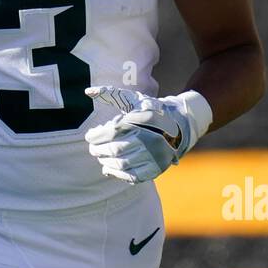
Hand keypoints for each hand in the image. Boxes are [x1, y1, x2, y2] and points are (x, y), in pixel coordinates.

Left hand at [83, 85, 213, 183]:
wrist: (179, 124)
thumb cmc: (150, 110)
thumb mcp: (132, 99)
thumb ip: (110, 94)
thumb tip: (87, 91)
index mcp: (140, 122)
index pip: (111, 132)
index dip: (95, 136)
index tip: (89, 135)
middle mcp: (147, 139)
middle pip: (114, 149)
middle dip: (98, 150)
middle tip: (93, 148)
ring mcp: (153, 155)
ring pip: (122, 164)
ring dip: (106, 163)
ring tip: (101, 157)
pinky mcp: (157, 168)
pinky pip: (133, 176)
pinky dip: (118, 174)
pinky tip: (111, 169)